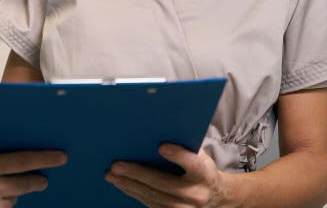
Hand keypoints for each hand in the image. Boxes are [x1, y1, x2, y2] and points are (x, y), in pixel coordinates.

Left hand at [106, 144, 226, 207]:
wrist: (215, 195)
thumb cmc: (200, 168)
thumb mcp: (199, 154)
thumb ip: (184, 144)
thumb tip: (158, 127)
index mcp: (205, 173)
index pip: (193, 164)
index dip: (179, 156)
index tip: (162, 147)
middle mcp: (197, 193)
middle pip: (165, 184)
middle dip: (138, 174)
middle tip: (117, 165)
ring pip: (154, 197)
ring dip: (130, 185)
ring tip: (112, 175)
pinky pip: (152, 205)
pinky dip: (135, 193)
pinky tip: (122, 184)